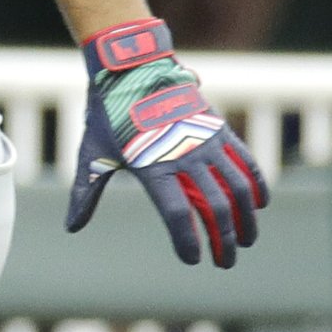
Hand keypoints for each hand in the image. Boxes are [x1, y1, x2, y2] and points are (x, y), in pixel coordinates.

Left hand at [64, 18, 267, 267]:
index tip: (193, 259)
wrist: (132, 68)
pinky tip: (259, 204)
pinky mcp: (218, 129)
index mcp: (152, 165)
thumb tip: (72, 227)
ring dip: (246, 217)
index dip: (187, 240)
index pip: (176, 213)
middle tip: (225, 262)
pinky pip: (244, 160)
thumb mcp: (93, 154)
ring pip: (236, 187)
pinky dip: (255, 183)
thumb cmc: (108, 115)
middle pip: (214, 206)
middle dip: (224, 239)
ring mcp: (205, 140)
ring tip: (247, 240)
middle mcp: (183, 154)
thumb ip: (86, 193)